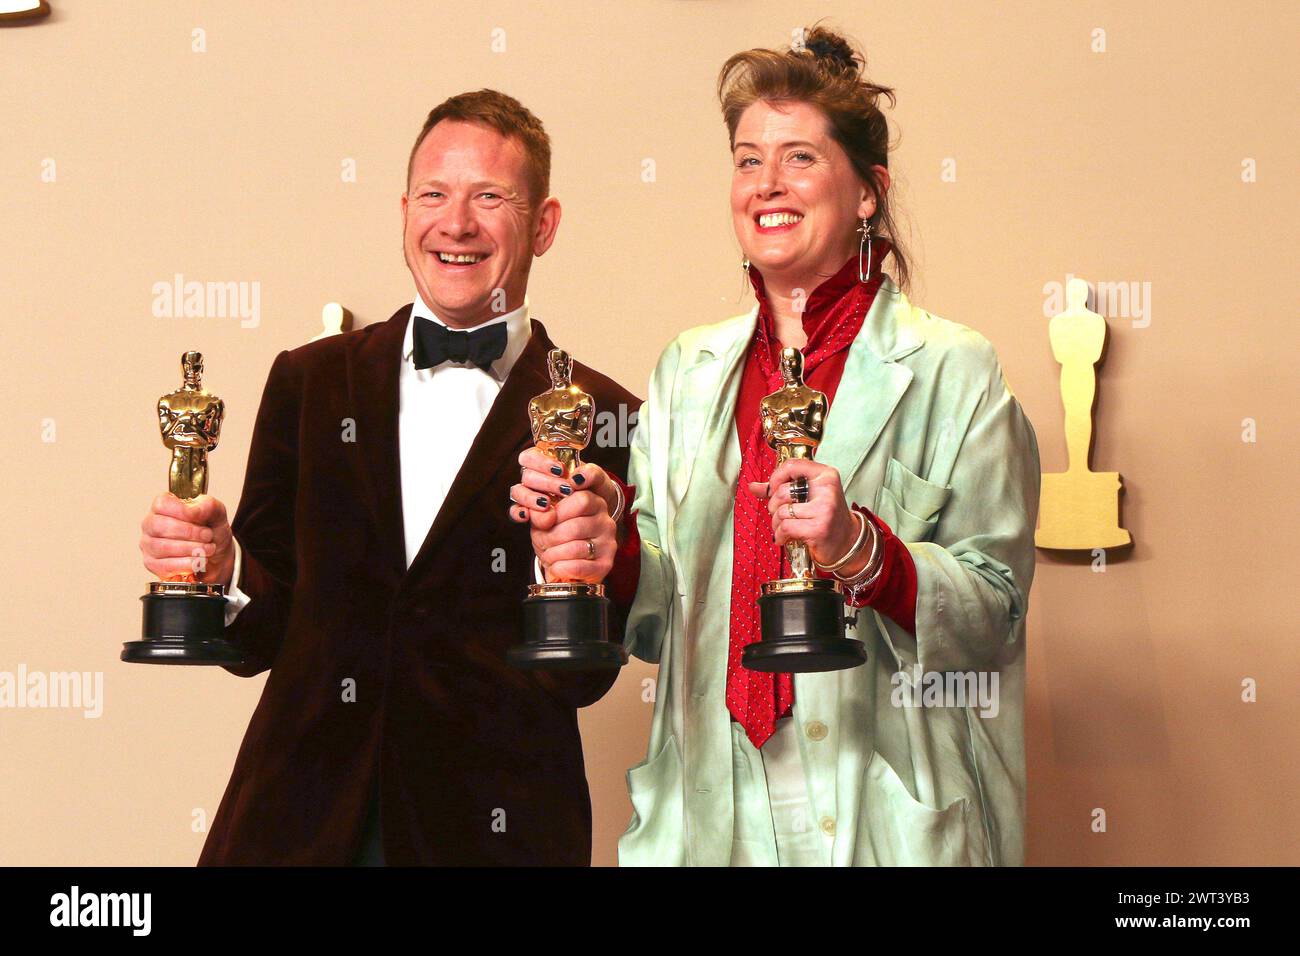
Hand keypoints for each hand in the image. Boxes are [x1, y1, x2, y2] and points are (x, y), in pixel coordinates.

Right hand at [139, 493, 234, 586]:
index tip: (199, 518)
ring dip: (192, 549)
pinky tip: (198, 560)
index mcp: (163, 507)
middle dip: (190, 532)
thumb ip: (207, 506)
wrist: (219, 556)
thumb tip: (192, 511)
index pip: (162, 504)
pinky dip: (188, 563)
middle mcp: (151, 524)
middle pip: (159, 526)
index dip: (182, 511)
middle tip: (208, 535)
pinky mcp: (153, 565)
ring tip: (208, 548)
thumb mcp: (217, 513)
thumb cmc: (212, 531)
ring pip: (163, 547)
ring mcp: (149, 545)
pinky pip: (166, 565)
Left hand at [509, 448, 617, 583]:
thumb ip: (541, 513)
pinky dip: (561, 568)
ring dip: (554, 554)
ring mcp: (608, 544)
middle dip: (551, 537)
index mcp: (594, 503)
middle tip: (544, 542)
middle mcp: (606, 521)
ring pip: (576, 548)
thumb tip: (546, 517)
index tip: (548, 520)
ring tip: (549, 555)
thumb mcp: (543, 521)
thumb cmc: (555, 537)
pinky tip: (556, 566)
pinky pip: (578, 567)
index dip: (559, 511)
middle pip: (576, 526)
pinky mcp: (605, 565)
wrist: (562, 565)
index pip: (582, 500)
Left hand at [747, 459, 859, 567]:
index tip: (773, 489)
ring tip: (784, 528)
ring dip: (776, 524)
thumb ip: (780, 489)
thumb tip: (753, 486)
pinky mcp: (818, 528)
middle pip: (782, 491)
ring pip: (781, 511)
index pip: (792, 465)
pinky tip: (785, 538)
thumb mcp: (807, 496)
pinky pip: (786, 527)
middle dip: (773, 506)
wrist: (847, 541)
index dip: (776, 478)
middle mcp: (826, 489)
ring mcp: (824, 508)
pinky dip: (780, 535)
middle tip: (780, 514)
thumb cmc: (825, 517)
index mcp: (825, 475)